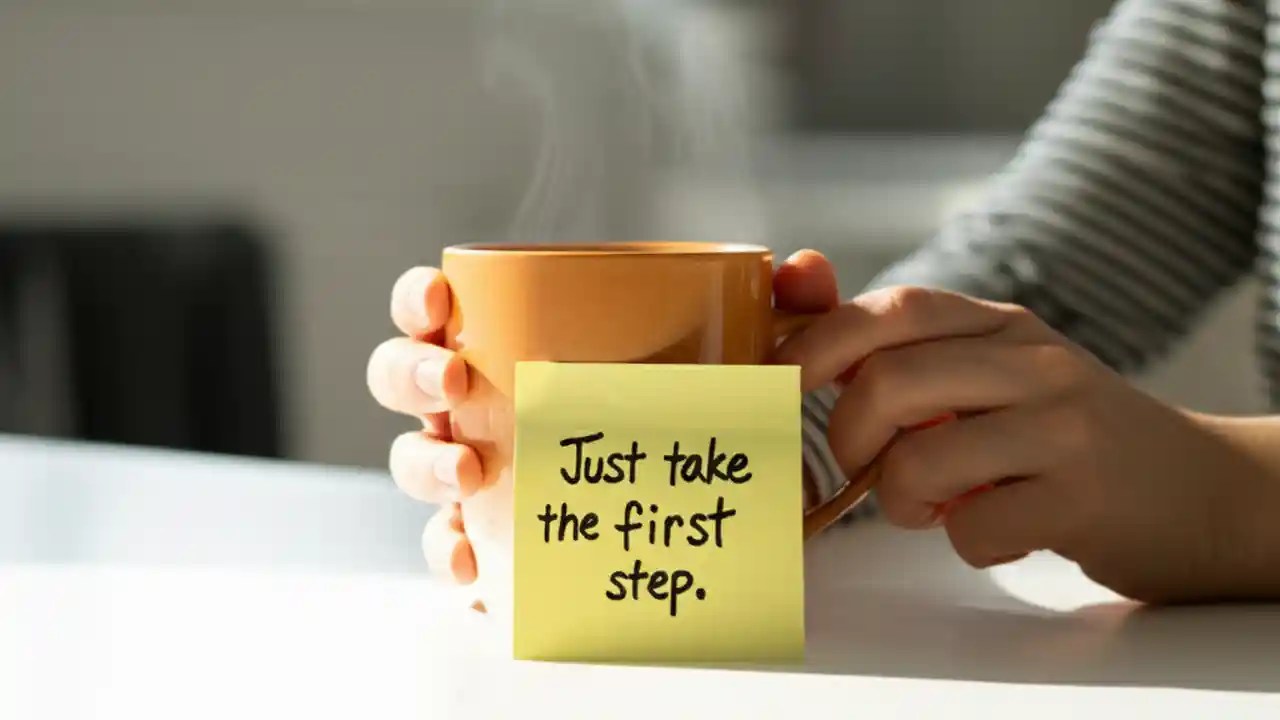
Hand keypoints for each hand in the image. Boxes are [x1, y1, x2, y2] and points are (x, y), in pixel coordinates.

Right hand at [366, 249, 842, 588]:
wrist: (703, 497)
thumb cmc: (690, 405)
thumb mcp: (739, 354)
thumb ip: (780, 309)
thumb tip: (804, 270)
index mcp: (513, 341)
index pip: (438, 309)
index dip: (418, 299)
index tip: (442, 300)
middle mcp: (482, 404)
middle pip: (405, 381)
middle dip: (410, 376)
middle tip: (455, 384)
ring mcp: (482, 472)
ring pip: (417, 464)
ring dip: (425, 465)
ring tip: (470, 473)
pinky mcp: (500, 538)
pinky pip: (454, 549)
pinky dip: (454, 554)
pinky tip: (476, 560)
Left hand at [776, 285, 1279, 602]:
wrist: (1202, 489)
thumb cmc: (1065, 433)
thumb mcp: (994, 367)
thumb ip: (902, 343)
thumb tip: (795, 286)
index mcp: (999, 324)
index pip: (892, 309)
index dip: (815, 343)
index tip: (772, 383)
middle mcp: (1032, 362)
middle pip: (889, 383)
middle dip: (848, 437)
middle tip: (859, 465)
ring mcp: (1062, 427)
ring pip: (922, 461)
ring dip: (902, 500)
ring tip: (930, 506)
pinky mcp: (1083, 499)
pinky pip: (974, 530)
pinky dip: (963, 542)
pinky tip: (994, 529)